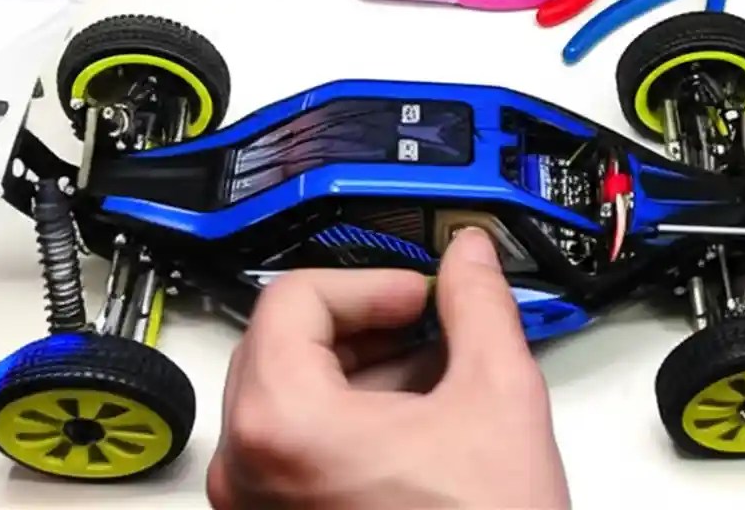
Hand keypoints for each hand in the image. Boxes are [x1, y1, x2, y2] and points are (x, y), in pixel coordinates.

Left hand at [206, 227, 569, 509]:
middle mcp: (248, 470)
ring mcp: (254, 508)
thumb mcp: (496, 400)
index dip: (368, 280)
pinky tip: (413, 427)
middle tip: (423, 320)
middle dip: (361, 322)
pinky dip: (344, 419)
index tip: (415, 292)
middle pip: (281, 344)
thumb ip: (478, 308)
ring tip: (432, 376)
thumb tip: (467, 259)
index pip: (295, 299)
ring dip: (356, 369)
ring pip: (286, 396)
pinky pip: (291, 448)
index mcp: (283, 424)